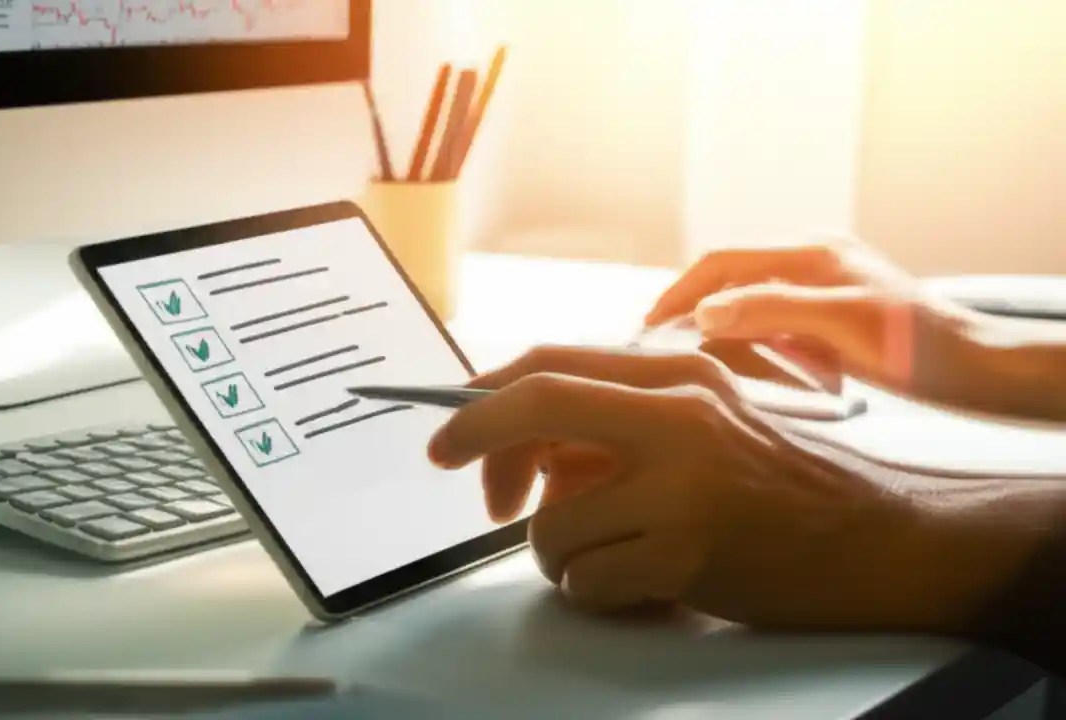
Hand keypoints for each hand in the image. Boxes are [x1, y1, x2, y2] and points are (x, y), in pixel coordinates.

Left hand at [428, 346, 985, 631]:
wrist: (875, 537)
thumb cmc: (778, 482)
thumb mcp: (702, 422)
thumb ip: (617, 420)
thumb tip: (518, 445)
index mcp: (676, 376)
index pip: (551, 365)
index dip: (485, 398)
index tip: (452, 431)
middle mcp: (678, 417)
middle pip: (535, 407)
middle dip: (479, 444)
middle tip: (480, 496)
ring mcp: (683, 487)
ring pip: (552, 522)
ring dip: (557, 554)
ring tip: (604, 557)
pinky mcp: (690, 554)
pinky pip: (586, 580)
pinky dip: (593, 591)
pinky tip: (634, 585)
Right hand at [643, 236, 1021, 416]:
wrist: (975, 368)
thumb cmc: (915, 346)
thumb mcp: (838, 323)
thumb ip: (770, 309)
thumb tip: (704, 311)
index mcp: (810, 253)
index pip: (723, 261)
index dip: (680, 291)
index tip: (648, 326)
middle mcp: (814, 261)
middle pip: (733, 275)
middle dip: (691, 304)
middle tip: (657, 342)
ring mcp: (825, 287)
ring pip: (751, 298)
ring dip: (718, 323)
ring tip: (689, 354)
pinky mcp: (835, 316)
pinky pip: (775, 319)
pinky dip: (749, 337)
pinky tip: (744, 363)